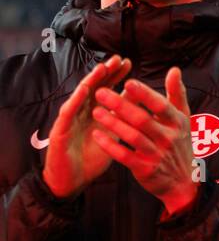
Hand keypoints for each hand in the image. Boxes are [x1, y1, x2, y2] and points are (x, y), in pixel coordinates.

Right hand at [42, 55, 133, 197]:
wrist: (73, 181)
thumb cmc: (92, 156)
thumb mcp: (112, 134)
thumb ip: (122, 116)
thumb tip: (137, 98)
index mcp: (95, 113)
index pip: (105, 89)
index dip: (115, 76)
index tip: (128, 63)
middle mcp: (81, 113)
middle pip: (93, 88)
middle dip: (105, 73)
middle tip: (117, 59)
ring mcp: (70, 120)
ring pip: (80, 97)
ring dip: (90, 82)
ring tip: (102, 68)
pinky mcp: (60, 132)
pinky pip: (67, 114)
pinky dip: (75, 101)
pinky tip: (84, 90)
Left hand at [90, 67, 198, 215]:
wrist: (183, 182)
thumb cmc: (180, 145)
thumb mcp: (184, 119)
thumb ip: (177, 94)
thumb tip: (174, 70)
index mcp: (177, 123)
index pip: (161, 106)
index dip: (145, 95)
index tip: (129, 83)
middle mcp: (168, 138)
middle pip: (143, 119)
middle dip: (121, 105)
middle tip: (101, 93)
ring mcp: (157, 154)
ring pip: (132, 137)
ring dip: (113, 124)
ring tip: (96, 111)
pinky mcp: (145, 169)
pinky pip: (125, 156)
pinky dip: (111, 146)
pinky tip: (98, 135)